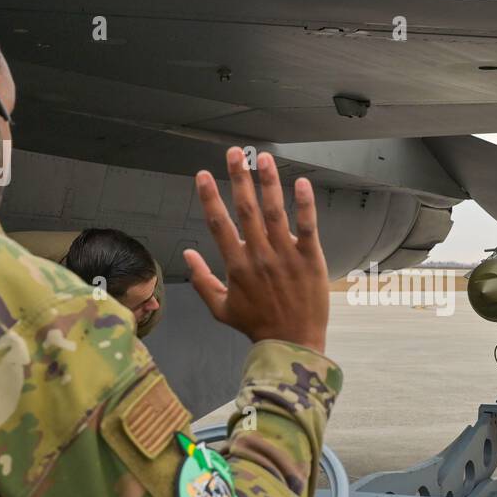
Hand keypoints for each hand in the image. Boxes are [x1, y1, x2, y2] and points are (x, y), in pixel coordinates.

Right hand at [184, 148, 329, 353]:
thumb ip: (202, 280)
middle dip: (238, 178)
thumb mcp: (220, 309)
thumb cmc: (256, 326)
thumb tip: (186, 255)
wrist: (291, 343)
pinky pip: (307, 226)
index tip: (202, 174)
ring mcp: (286, 255)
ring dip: (268, 183)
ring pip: (275, 212)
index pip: (219, 223)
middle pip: (246, 209)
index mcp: (236, 266)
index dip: (209, 197)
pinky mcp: (310, 258)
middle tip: (234, 153)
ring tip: (264, 159)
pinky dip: (305, 204)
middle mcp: (259, 256)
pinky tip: (301, 182)